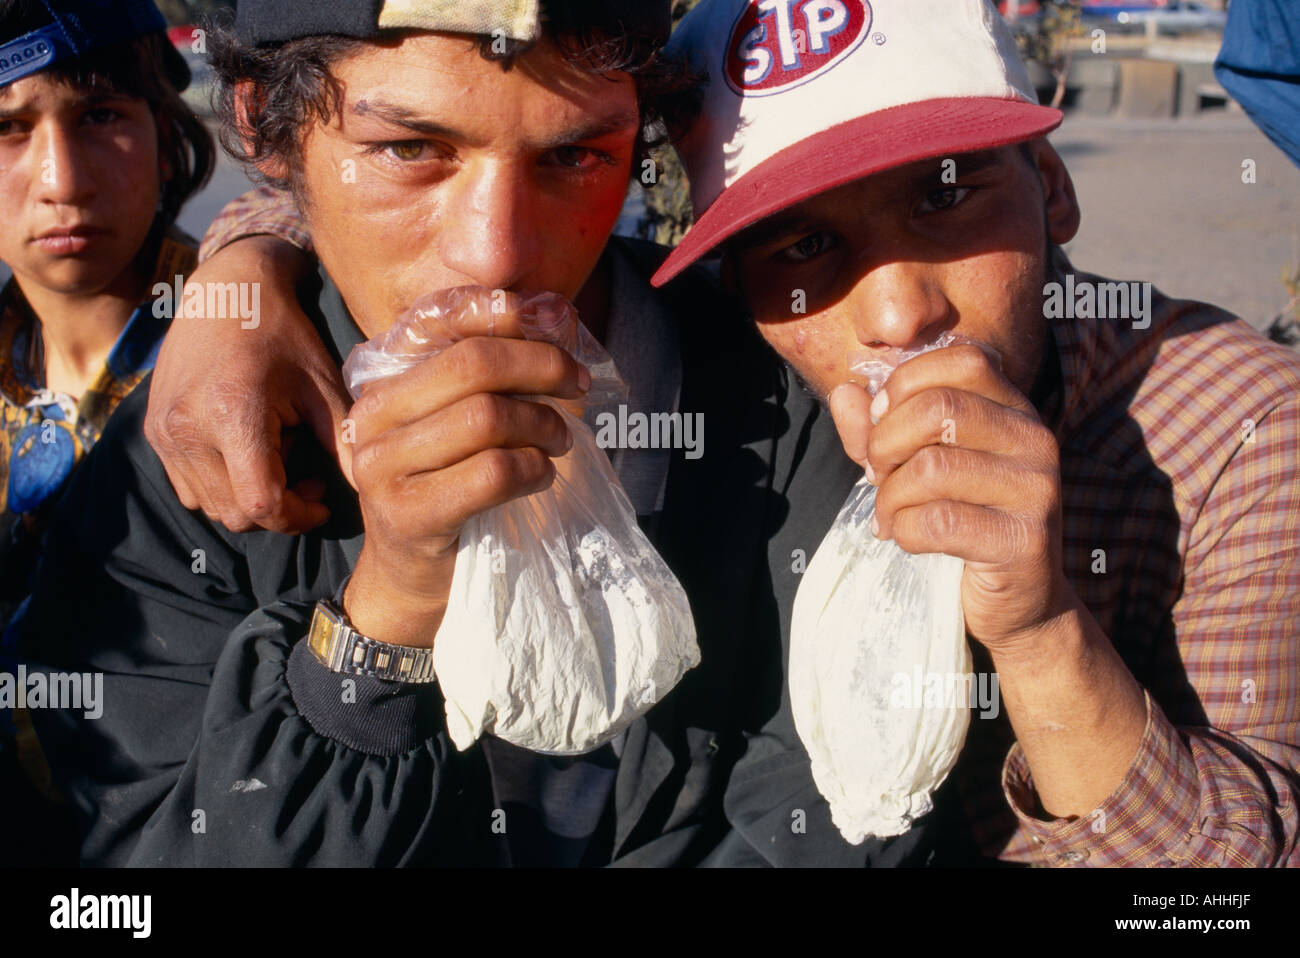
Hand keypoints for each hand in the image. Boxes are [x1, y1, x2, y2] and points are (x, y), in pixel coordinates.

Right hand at [145, 236, 350, 533]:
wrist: (228, 291)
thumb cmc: (285, 336)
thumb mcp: (323, 387)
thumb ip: (342, 444)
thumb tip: (368, 491)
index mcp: (231, 415)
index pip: (261, 504)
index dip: (298, 516)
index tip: (323, 499)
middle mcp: (187, 430)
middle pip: (237, 514)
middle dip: (279, 508)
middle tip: (307, 475)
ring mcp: (163, 433)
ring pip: (212, 507)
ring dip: (250, 498)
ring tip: (277, 455)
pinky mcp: (153, 433)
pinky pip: (190, 489)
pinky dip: (223, 487)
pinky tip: (247, 452)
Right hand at [342, 297, 590, 645]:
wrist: (410, 578)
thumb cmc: (451, 490)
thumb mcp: (465, 422)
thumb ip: (495, 372)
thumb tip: (557, 314)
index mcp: (383, 381)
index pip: (438, 319)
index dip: (503, 311)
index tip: (558, 320)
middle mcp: (372, 415)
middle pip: (471, 364)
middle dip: (541, 366)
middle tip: (577, 386)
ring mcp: (381, 466)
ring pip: (484, 417)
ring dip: (541, 425)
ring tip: (559, 440)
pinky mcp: (406, 514)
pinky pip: (490, 473)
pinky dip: (532, 469)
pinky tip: (541, 475)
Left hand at [829, 344, 1071, 655]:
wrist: (1018, 602)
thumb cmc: (961, 521)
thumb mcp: (912, 465)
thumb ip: (877, 428)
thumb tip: (843, 392)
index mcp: (1013, 408)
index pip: (962, 359)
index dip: (905, 384)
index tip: (881, 421)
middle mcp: (1034, 439)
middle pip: (938, 409)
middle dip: (886, 444)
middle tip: (878, 476)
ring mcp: (1035, 489)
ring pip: (931, 468)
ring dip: (890, 497)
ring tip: (890, 515)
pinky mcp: (1023, 540)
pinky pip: (937, 522)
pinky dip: (904, 532)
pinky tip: (907, 539)